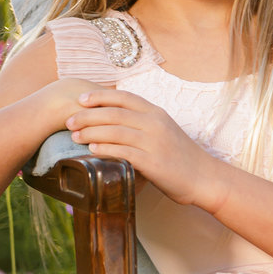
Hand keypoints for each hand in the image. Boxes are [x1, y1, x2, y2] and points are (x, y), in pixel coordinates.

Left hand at [64, 89, 225, 209]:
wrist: (203, 177)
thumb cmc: (179, 156)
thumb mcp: (163, 130)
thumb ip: (142, 122)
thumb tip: (113, 120)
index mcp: (156, 113)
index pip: (123, 98)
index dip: (100, 96)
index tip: (80, 99)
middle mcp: (155, 123)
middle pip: (114, 113)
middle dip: (88, 115)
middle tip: (69, 120)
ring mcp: (154, 142)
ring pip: (116, 131)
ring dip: (91, 132)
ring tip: (74, 135)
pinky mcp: (153, 162)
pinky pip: (124, 152)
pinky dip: (105, 148)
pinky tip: (92, 149)